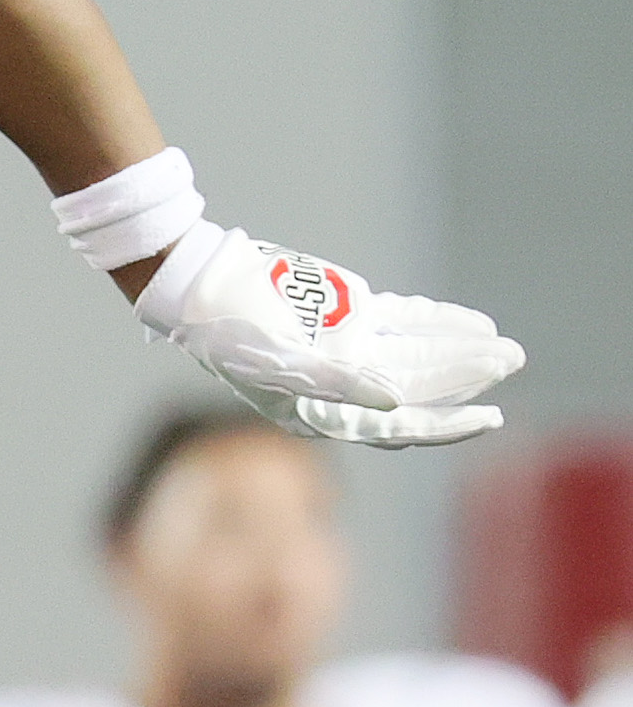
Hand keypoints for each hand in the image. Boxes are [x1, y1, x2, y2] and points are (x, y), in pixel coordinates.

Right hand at [137, 222, 522, 447]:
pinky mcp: (345, 313)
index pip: (400, 425)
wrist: (196, 282)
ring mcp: (347, 345)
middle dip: (466, 376)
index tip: (490, 416)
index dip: (447, 423)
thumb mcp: (276, 361)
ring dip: (460, 349)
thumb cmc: (226, 329)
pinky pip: (402, 322)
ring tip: (505, 346)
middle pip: (418, 385)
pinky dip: (436, 322)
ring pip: (416, 352)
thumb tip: (397, 403)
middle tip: (511, 360)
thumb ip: (338, 382)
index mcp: (324, 411)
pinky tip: (470, 322)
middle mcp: (343, 384)